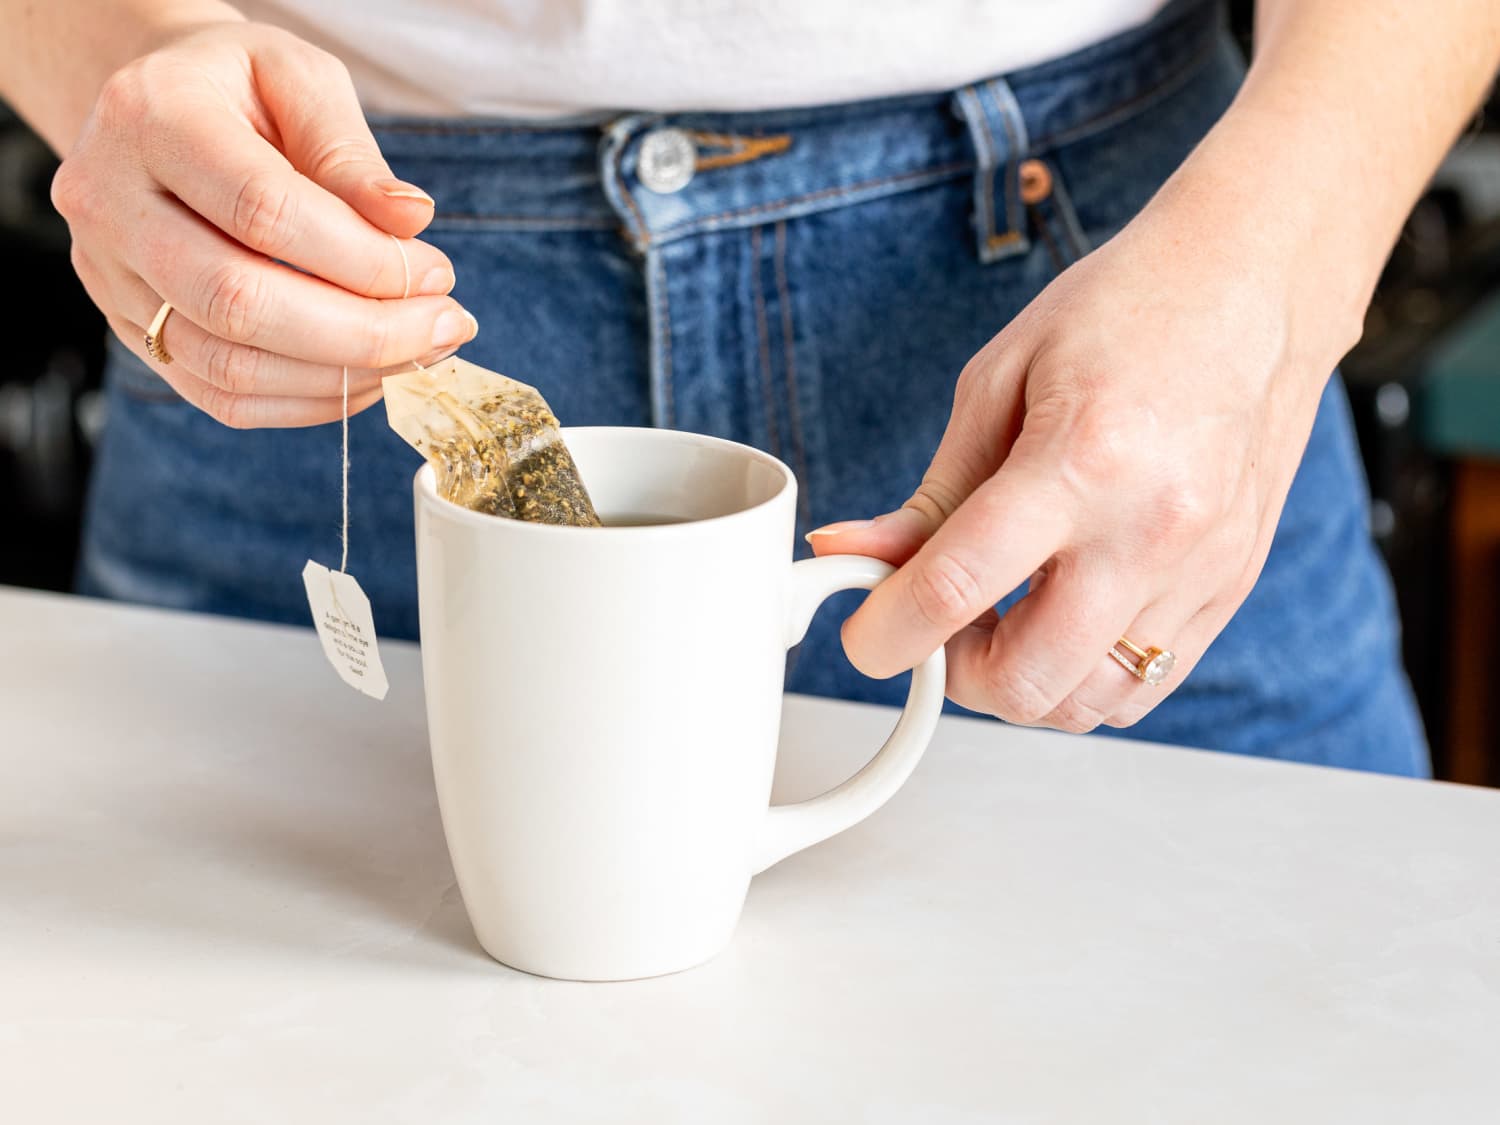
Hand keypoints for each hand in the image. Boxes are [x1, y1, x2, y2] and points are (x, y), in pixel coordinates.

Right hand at [50, 21, 475, 427]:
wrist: (158, 110)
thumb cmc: (240, 90)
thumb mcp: (299, 80)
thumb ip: (351, 152)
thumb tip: (411, 219)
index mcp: (152, 118)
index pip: (263, 211)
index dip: (364, 260)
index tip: (437, 275)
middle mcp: (110, 203)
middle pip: (238, 303)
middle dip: (364, 333)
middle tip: (444, 329)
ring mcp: (111, 277)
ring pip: (229, 366)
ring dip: (343, 376)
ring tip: (417, 353)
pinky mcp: (134, 330)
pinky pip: (221, 398)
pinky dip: (306, 402)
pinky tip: (367, 376)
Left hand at [807, 195, 1357, 732]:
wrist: (1252, 285)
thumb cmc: (1124, 313)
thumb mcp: (997, 384)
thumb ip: (929, 496)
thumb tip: (851, 557)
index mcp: (1078, 463)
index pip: (955, 590)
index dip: (885, 633)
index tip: (864, 634)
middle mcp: (1149, 531)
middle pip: (1025, 683)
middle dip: (954, 673)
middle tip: (941, 621)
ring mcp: (1201, 570)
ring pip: (1085, 705)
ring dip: (1022, 682)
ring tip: (1006, 614)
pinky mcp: (1231, 589)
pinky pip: (1141, 688)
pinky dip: (1083, 676)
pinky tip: (1064, 614)